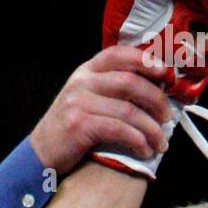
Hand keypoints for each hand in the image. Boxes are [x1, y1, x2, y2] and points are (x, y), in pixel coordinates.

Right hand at [30, 45, 171, 176]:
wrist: (40, 153)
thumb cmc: (69, 129)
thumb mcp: (86, 99)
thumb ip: (110, 89)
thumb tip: (152, 90)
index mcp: (86, 71)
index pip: (119, 54)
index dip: (145, 60)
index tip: (164, 73)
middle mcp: (82, 82)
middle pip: (130, 82)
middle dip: (155, 100)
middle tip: (167, 117)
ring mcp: (79, 103)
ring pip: (128, 110)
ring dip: (150, 129)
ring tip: (160, 143)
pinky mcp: (80, 125)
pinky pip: (118, 130)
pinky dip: (137, 141)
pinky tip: (144, 150)